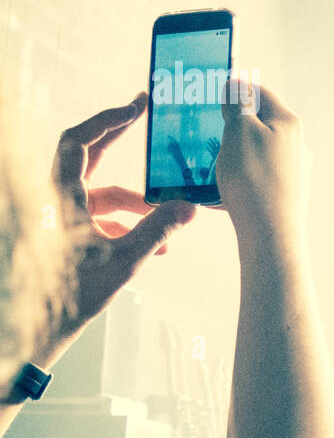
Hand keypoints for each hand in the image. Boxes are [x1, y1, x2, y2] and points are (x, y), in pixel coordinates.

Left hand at [46, 93, 196, 360]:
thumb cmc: (72, 295)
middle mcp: (58, 200)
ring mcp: (62, 216)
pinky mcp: (68, 234)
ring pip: (102, 193)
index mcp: (63, 197)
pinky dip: (125, 222)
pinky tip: (153, 244)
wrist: (41, 329)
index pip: (79, 142)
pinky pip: (100, 216)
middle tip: (145, 117)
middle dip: (119, 139)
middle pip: (88, 156)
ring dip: (135, 201)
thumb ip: (157, 229)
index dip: (106, 120)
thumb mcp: (124, 261)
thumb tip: (188, 206)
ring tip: (166, 214)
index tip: (135, 108)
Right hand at [216, 83, 309, 247]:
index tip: (214, 100)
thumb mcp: (239, 131)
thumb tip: (237, 83)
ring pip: (257, 150)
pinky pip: (257, 176)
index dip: (235, 92)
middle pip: (259, 123)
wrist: (270, 233)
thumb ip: (237, 104)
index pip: (260, 93)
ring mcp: (294, 170)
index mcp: (288, 123)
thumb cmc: (254, 179)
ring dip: (233, 153)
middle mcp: (297, 144)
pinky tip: (222, 190)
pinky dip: (239, 177)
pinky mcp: (286, 192)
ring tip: (212, 164)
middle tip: (208, 135)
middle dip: (233, 126)